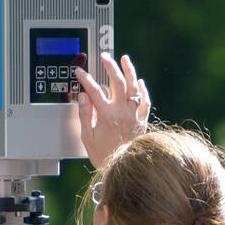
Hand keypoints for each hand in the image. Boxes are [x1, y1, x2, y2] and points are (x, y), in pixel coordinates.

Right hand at [75, 52, 150, 168]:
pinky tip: (140, 82)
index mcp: (106, 115)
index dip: (85, 78)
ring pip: (134, 87)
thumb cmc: (105, 156)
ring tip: (125, 59)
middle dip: (110, 66)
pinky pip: (145, 102)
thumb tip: (83, 97)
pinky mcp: (142, 120)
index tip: (80, 72)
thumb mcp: (88, 138)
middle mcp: (122, 112)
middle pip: (117, 82)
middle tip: (105, 57)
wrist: (124, 167)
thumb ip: (85, 115)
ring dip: (129, 71)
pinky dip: (143, 90)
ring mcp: (134, 115)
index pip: (94, 90)